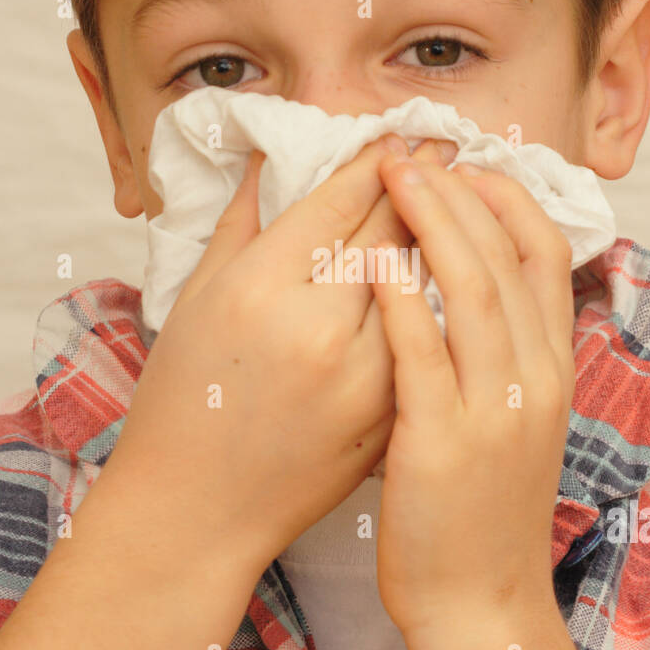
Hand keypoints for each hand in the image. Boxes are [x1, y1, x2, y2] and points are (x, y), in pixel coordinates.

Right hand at [101, 134, 455, 579]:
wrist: (195, 512)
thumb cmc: (182, 401)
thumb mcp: (195, 300)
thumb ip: (238, 222)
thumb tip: (269, 157)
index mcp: (260, 287)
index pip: (341, 202)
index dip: (380, 163)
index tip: (405, 138)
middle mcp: (316, 327)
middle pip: (392, 234)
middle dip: (426, 186)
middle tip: (451, 151)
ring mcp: (360, 379)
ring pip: (426, 288)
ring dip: (449, 241)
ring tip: (468, 204)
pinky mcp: (388, 418)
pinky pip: (430, 345)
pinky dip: (447, 307)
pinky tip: (463, 280)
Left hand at [369, 157, 575, 638]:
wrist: (480, 604)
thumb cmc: (478, 511)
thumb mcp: (514, 424)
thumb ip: (502, 357)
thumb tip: (477, 290)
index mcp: (552, 370)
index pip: (545, 256)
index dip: (507, 200)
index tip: (465, 166)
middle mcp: (535, 380)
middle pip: (510, 256)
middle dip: (463, 192)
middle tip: (416, 151)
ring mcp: (495, 410)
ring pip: (474, 289)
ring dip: (434, 222)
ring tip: (394, 174)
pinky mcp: (442, 441)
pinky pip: (422, 352)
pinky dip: (401, 297)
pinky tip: (373, 258)